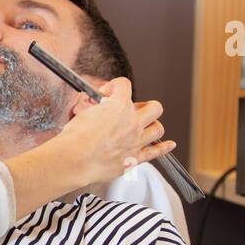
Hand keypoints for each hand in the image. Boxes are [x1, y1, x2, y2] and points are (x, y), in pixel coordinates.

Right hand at [54, 77, 173, 186]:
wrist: (75, 159)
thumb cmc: (75, 137)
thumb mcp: (81, 113)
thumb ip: (92, 107)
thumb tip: (92, 107)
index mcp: (118, 105)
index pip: (124, 85)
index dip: (114, 87)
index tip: (107, 94)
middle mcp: (132, 122)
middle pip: (153, 107)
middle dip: (144, 106)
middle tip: (134, 110)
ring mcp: (136, 141)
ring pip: (158, 128)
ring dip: (152, 125)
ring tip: (145, 126)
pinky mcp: (134, 158)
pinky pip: (156, 152)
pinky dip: (164, 147)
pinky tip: (169, 144)